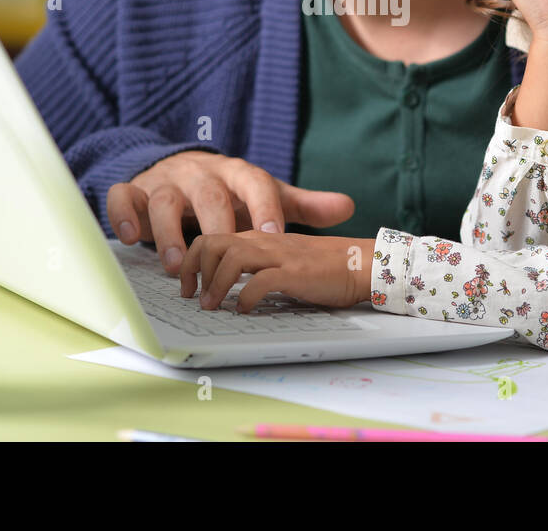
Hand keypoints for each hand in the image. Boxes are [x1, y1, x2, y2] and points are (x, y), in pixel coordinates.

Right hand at [106, 151, 354, 272]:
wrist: (181, 170)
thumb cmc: (230, 193)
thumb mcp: (266, 196)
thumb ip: (303, 205)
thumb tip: (348, 206)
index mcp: (237, 173)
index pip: (254, 183)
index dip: (264, 209)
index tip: (274, 238)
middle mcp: (201, 173)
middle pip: (209, 193)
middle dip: (215, 225)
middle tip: (223, 259)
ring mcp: (166, 181)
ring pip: (163, 199)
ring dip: (167, 231)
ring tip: (176, 265)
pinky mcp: (136, 191)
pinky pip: (123, 197)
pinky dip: (123, 214)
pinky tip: (128, 238)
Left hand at [179, 232, 376, 311]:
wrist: (360, 263)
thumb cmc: (321, 266)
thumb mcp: (280, 260)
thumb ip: (254, 266)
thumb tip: (224, 287)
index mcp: (258, 237)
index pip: (211, 238)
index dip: (191, 261)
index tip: (187, 286)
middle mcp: (264, 242)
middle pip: (213, 242)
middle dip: (195, 270)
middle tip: (193, 298)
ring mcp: (279, 255)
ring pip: (231, 257)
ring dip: (215, 285)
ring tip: (213, 307)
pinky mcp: (295, 272)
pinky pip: (261, 281)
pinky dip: (246, 297)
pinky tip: (245, 310)